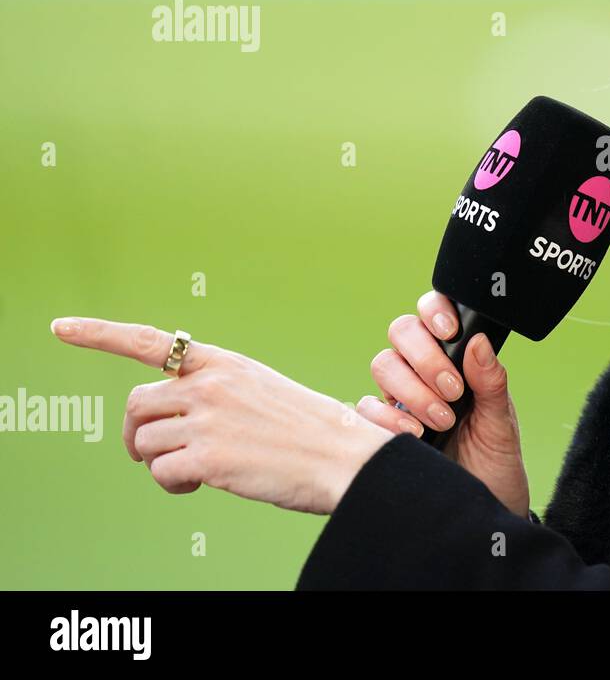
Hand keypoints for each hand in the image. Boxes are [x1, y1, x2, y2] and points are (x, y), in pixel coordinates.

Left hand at [49, 316, 392, 514]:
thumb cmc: (311, 432)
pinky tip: (201, 485)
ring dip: (158, 464)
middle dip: (137, 434)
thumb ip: (215, 393)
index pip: (150, 341)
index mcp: (225, 364)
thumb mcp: (262, 391)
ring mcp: (207, 420)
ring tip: (191, 472)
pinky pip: (161, 474)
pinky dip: (174, 486)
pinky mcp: (207, 457)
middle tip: (158, 454)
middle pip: (136, 407)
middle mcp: (211, 385)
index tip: (61, 327)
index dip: (99, 334)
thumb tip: (165, 422)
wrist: (346, 457)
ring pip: (142, 443)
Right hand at [359, 290, 530, 518]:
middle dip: (426, 358)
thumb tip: (477, 341)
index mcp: (455, 360)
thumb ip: (491, 381)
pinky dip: (389, 418)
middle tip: (453, 390)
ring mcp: (400, 399)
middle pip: (402, 334)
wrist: (480, 509)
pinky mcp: (380, 429)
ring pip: (383, 365)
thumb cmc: (494, 463)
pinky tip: (416, 435)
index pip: (433, 315)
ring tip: (442, 420)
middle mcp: (423, 373)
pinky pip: (367, 408)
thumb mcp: (501, 421)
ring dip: (412, 389)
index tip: (450, 332)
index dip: (434, 311)